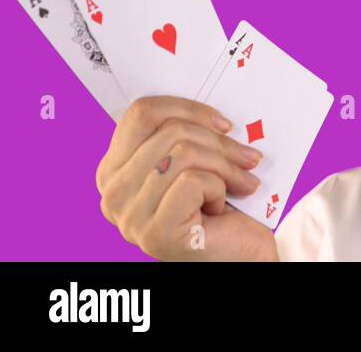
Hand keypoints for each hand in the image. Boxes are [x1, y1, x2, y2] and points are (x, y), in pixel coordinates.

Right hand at [96, 96, 279, 260]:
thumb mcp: (196, 163)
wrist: (239, 257)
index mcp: (114, 168)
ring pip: (184, 154)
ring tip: (242, 184)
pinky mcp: (154, 232)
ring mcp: (128, 216)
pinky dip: (219, 190)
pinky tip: (221, 209)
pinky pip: (192, 181)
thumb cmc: (220, 209)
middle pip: (170, 131)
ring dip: (226, 168)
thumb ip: (184, 136)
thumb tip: (208, 102)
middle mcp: (112, 192)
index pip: (142, 112)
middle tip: (249, 158)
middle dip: (220, 143)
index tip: (223, 123)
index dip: (188, 109)